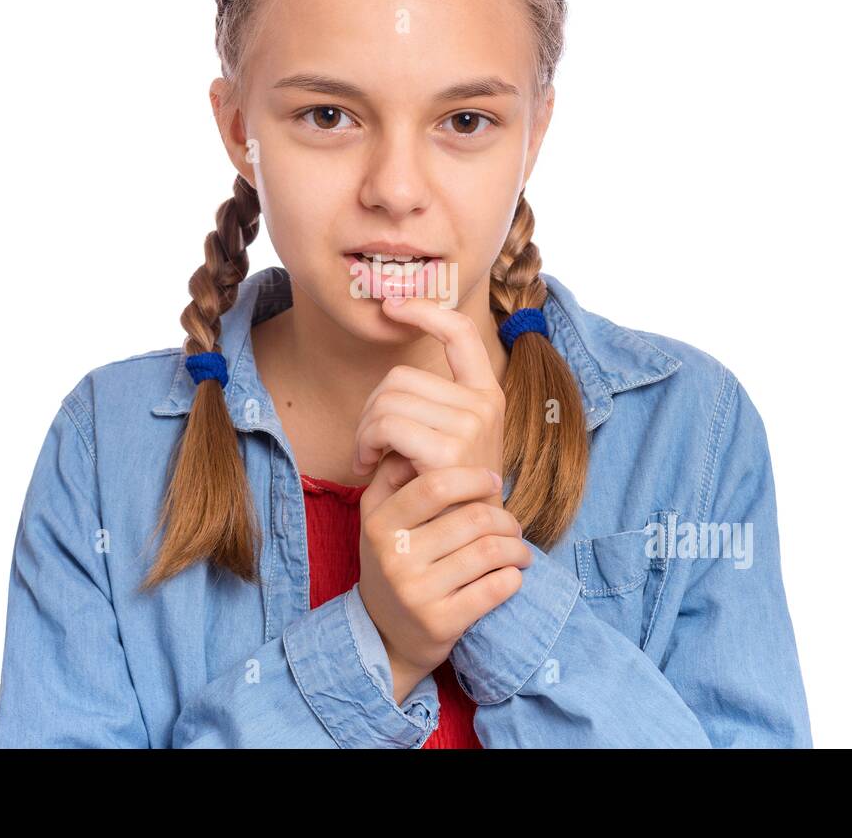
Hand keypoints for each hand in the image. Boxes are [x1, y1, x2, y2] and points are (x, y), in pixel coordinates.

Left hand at [351, 295, 506, 513]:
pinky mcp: (450, 451)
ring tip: (367, 458)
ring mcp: (471, 425)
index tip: (392, 305)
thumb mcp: (446, 439)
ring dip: (365, 431)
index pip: (460, 332)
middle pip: (400, 376)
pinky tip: (368, 467)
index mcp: (486, 394)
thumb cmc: (446, 492)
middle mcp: (484, 404)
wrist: (465, 545)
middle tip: (367, 445)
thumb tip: (390, 348)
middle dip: (372, 409)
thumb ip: (426, 403)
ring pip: (387, 401)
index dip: (426, 311)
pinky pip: (386, 426)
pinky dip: (366, 444)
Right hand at [356, 451, 531, 702]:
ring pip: (489, 552)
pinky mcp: (439, 622)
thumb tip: (423, 437)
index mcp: (378, 522)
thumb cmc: (394, 560)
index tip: (493, 479)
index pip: (434, 485)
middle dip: (505, 517)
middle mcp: (393, 555)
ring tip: (519, 550)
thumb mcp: (380, 518)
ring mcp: (415, 591)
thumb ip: (395, 475)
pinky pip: (494, 589)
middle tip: (514, 524)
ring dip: (517, 548)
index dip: (473, 477)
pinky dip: (513, 578)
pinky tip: (512, 575)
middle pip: (471, 518)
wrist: (383, 633)